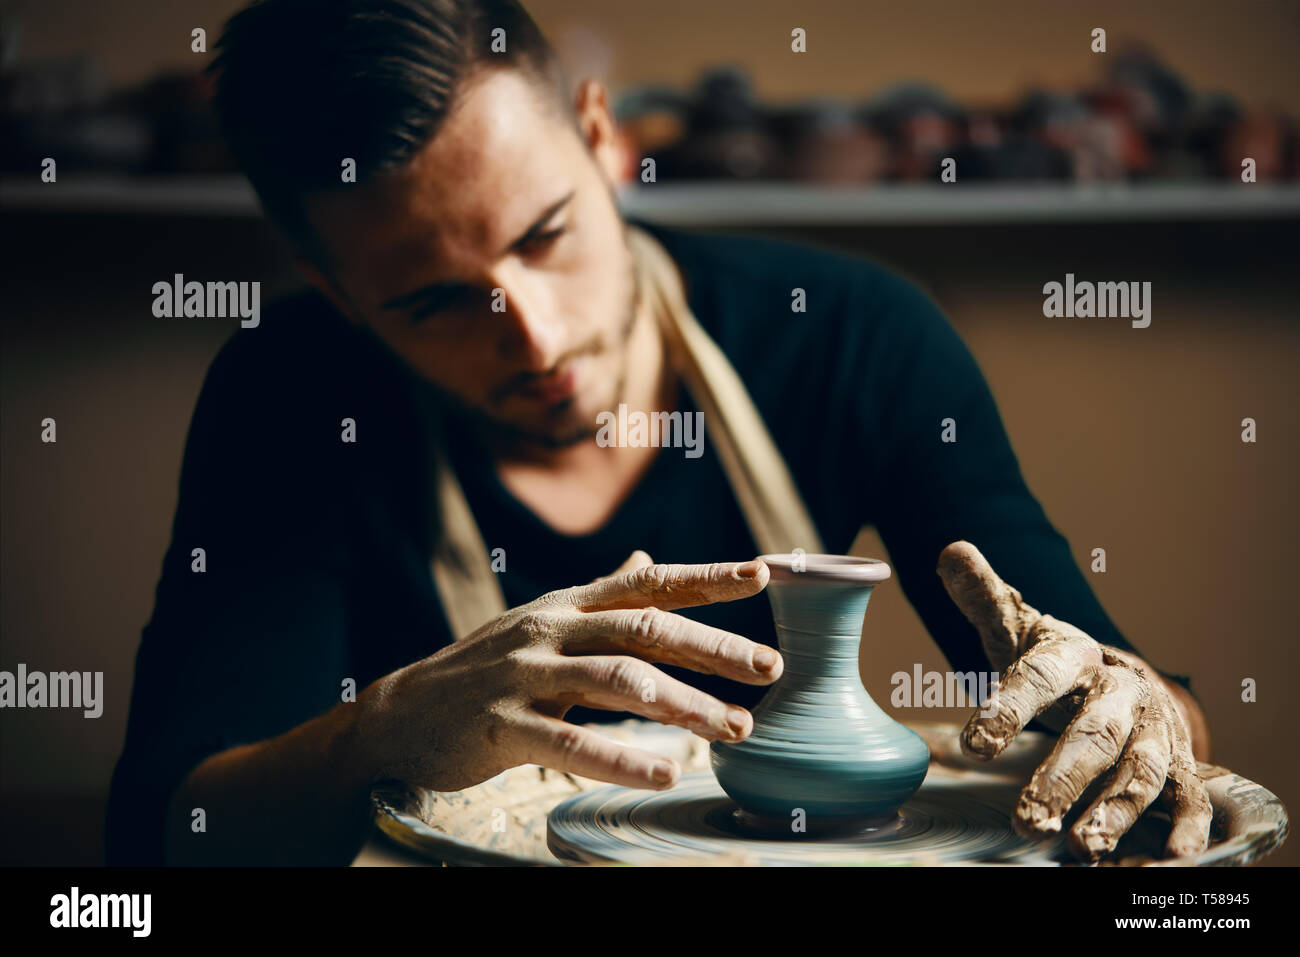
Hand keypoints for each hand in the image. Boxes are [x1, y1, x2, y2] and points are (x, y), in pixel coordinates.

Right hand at [356, 551, 780, 793]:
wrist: (399, 715)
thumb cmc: (486, 669)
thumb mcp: (545, 621)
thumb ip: (601, 598)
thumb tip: (646, 560)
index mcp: (568, 605)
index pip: (647, 583)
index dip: (705, 578)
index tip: (762, 575)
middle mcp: (551, 628)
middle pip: (643, 628)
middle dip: (712, 647)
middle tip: (769, 668)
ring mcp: (524, 673)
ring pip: (617, 681)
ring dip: (683, 704)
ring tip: (733, 727)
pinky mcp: (501, 724)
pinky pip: (570, 742)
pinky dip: (622, 758)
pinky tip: (665, 772)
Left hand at [936, 541, 1212, 861]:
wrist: (1122, 677)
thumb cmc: (1056, 661)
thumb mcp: (1019, 627)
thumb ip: (984, 598)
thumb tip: (949, 551)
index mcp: (1074, 655)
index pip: (1038, 677)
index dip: (1007, 708)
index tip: (974, 743)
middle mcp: (1120, 692)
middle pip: (1094, 734)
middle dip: (1061, 777)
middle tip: (1025, 818)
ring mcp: (1153, 730)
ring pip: (1142, 771)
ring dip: (1114, 811)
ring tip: (1080, 847)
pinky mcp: (1179, 765)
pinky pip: (1188, 797)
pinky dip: (1184, 829)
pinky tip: (1167, 859)